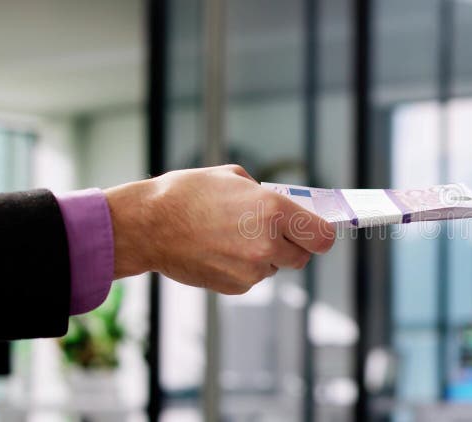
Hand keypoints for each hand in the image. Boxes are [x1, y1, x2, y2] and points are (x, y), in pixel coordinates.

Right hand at [105, 164, 334, 294]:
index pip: (322, 237)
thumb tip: (282, 207)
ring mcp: (252, 269)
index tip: (315, 233)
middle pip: (302, 257)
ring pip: (274, 268)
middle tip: (271, 233)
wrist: (149, 225)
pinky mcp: (235, 286)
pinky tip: (220, 251)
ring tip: (233, 238)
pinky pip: (252, 279)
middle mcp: (268, 243)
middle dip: (292, 246)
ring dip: (264, 257)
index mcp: (274, 210)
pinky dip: (243, 269)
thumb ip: (265, 194)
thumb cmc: (188, 195)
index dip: (320, 236)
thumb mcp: (234, 178)